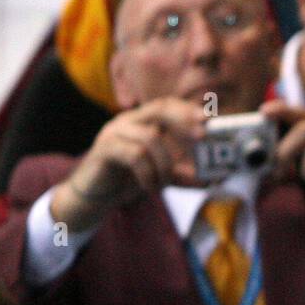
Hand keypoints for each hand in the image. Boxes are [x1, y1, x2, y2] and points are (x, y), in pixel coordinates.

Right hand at [53, 99, 206, 232]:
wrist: (91, 198)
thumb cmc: (125, 182)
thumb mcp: (158, 177)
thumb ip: (181, 175)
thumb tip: (212, 178)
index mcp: (140, 122)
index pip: (166, 105)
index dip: (187, 109)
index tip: (209, 119)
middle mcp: (127, 121)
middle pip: (159, 108)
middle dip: (184, 120)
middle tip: (202, 136)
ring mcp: (114, 133)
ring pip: (150, 137)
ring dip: (165, 164)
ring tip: (163, 183)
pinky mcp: (104, 150)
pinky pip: (134, 155)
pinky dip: (148, 173)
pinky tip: (148, 186)